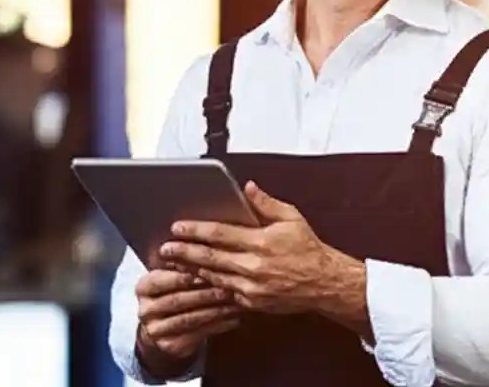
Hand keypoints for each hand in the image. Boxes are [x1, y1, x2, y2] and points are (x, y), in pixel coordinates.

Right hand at [134, 269, 241, 375]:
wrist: (163, 328)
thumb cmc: (172, 292)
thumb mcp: (171, 276)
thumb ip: (181, 266)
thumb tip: (203, 251)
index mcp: (143, 288)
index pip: (160, 281)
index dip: (180, 277)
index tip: (202, 271)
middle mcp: (146, 310)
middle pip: (177, 301)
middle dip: (204, 294)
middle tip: (226, 288)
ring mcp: (156, 330)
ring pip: (189, 319)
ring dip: (214, 310)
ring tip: (234, 303)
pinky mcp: (170, 345)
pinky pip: (198, 334)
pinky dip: (218, 326)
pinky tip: (233, 318)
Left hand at [158, 181, 366, 324]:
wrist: (324, 283)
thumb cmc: (308, 249)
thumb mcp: (291, 218)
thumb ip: (266, 203)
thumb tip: (248, 187)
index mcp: (261, 242)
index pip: (220, 234)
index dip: (196, 230)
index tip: (178, 227)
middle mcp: (254, 266)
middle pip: (210, 258)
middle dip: (184, 252)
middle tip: (165, 247)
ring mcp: (252, 287)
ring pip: (213, 277)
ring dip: (191, 269)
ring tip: (173, 262)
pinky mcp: (252, 302)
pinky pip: (224, 292)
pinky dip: (209, 284)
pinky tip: (196, 278)